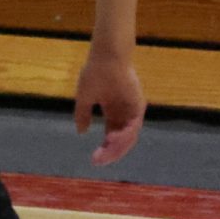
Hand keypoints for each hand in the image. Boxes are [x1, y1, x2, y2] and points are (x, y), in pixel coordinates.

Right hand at [73, 43, 144, 165]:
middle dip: (110, 152)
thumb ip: (82, 114)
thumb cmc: (95, 72)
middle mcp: (124, 115)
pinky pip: (134, 126)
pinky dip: (125, 135)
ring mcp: (132, 111)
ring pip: (128, 137)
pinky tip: (112, 138)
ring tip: (104, 150)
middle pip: (120, 141)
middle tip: (97, 160)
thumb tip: (81, 132)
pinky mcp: (138, 106)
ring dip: (117, 147)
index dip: (104, 149)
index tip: (93, 159)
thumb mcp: (85, 97)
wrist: (107, 58)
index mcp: (113, 112)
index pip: (111, 137)